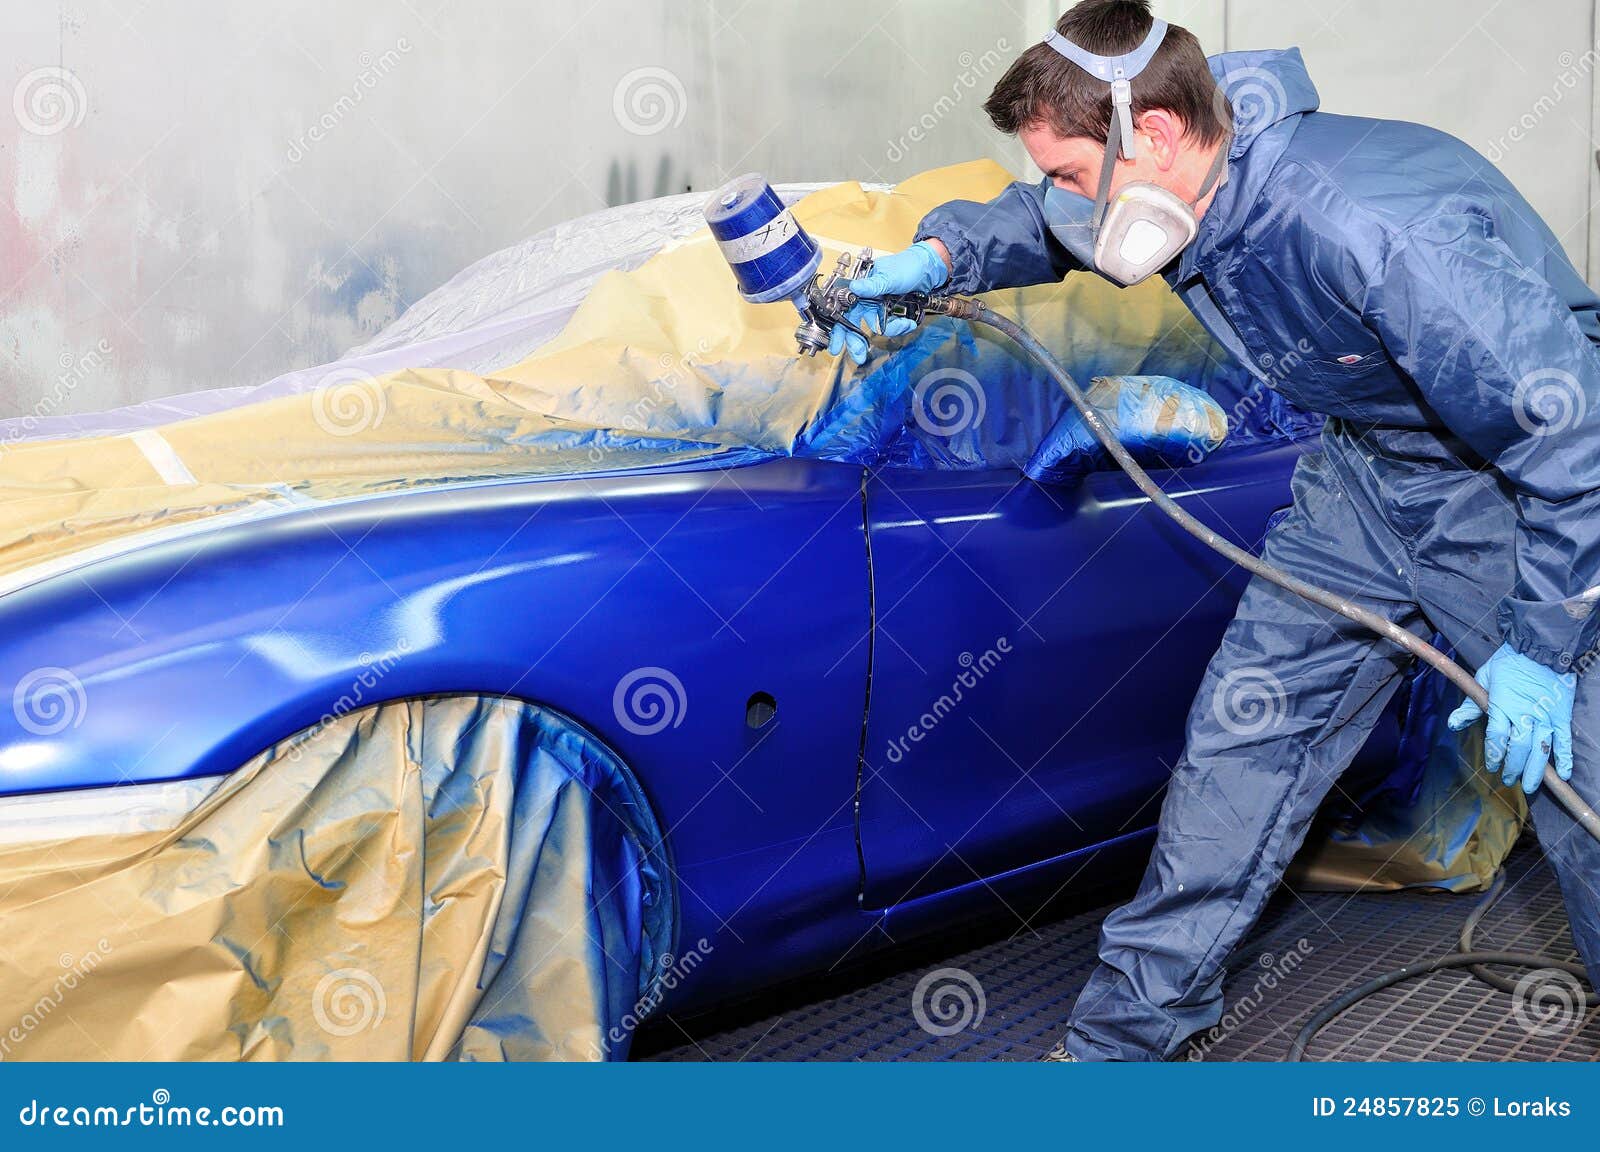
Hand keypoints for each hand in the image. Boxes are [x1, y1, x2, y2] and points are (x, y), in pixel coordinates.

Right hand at [828, 241, 950, 364]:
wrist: (929, 269)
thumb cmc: (907, 266)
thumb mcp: (889, 276)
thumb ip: (872, 285)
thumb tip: (854, 288)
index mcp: (860, 286)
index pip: (843, 309)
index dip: (839, 329)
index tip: (836, 346)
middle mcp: (865, 298)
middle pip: (853, 324)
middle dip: (856, 342)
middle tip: (859, 357)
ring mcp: (877, 306)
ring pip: (874, 327)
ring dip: (890, 330)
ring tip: (905, 326)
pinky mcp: (889, 312)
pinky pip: (889, 326)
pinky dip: (899, 327)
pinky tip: (909, 323)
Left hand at [1447, 643, 1575, 793]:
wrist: (1541, 648)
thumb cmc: (1509, 662)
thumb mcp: (1483, 679)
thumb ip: (1471, 705)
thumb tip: (1452, 724)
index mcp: (1503, 706)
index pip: (1497, 738)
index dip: (1494, 754)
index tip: (1492, 766)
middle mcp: (1525, 715)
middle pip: (1518, 749)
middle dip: (1513, 768)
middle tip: (1509, 780)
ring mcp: (1546, 717)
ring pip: (1540, 750)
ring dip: (1535, 771)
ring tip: (1530, 786)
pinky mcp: (1562, 716)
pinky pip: (1564, 741)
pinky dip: (1565, 759)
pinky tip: (1563, 775)